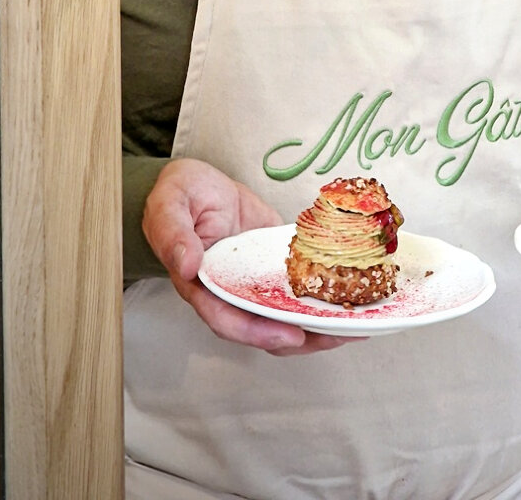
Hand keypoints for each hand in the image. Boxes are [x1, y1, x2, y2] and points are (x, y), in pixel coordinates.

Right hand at [143, 158, 359, 354]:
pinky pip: (295, 287)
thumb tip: (186, 265)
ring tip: (352, 326)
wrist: (197, 183)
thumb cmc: (176, 196)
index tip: (289, 335)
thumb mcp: (168, 206)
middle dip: (300, 337)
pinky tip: (349, 296)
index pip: (227, 320)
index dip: (258, 332)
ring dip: (315, 325)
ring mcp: (253, 281)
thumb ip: (173, 234)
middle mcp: (229, 292)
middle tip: (336, 335)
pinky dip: (320, 295)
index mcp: (200, 286)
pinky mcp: (272, 265)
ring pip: (283, 314)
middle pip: (263, 327)